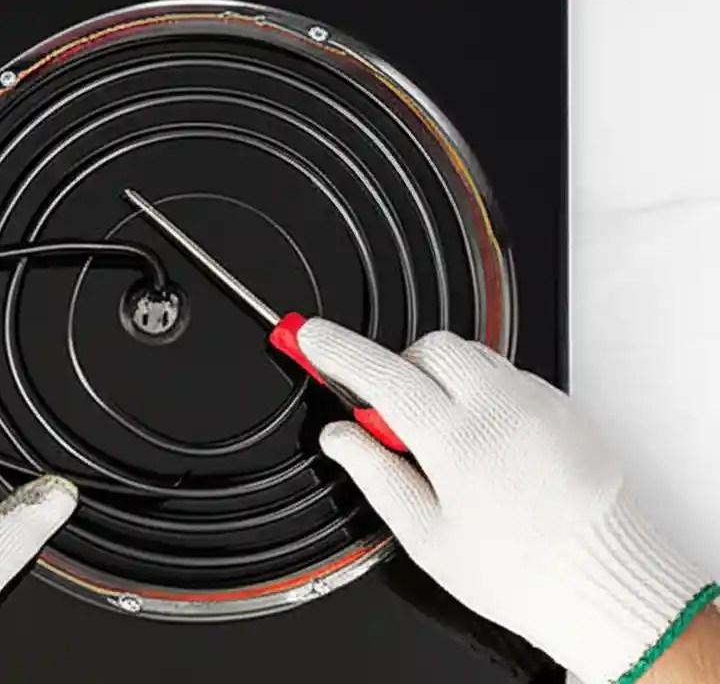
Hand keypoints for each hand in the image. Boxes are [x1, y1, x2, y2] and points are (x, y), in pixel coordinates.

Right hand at [296, 320, 716, 683]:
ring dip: (442, 377)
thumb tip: (338, 437)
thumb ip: (375, 473)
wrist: (603, 579)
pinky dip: (482, 392)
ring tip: (443, 437)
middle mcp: (502, 407)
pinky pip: (508, 375)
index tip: (311, 336)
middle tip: (392, 419)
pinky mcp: (563, 407)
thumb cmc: (516, 570)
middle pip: (430, 349)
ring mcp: (538, 401)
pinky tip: (484, 443)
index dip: (338, 351)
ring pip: (471, 355)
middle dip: (400, 368)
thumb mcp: (425, 535)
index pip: (382, 374)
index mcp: (459, 440)